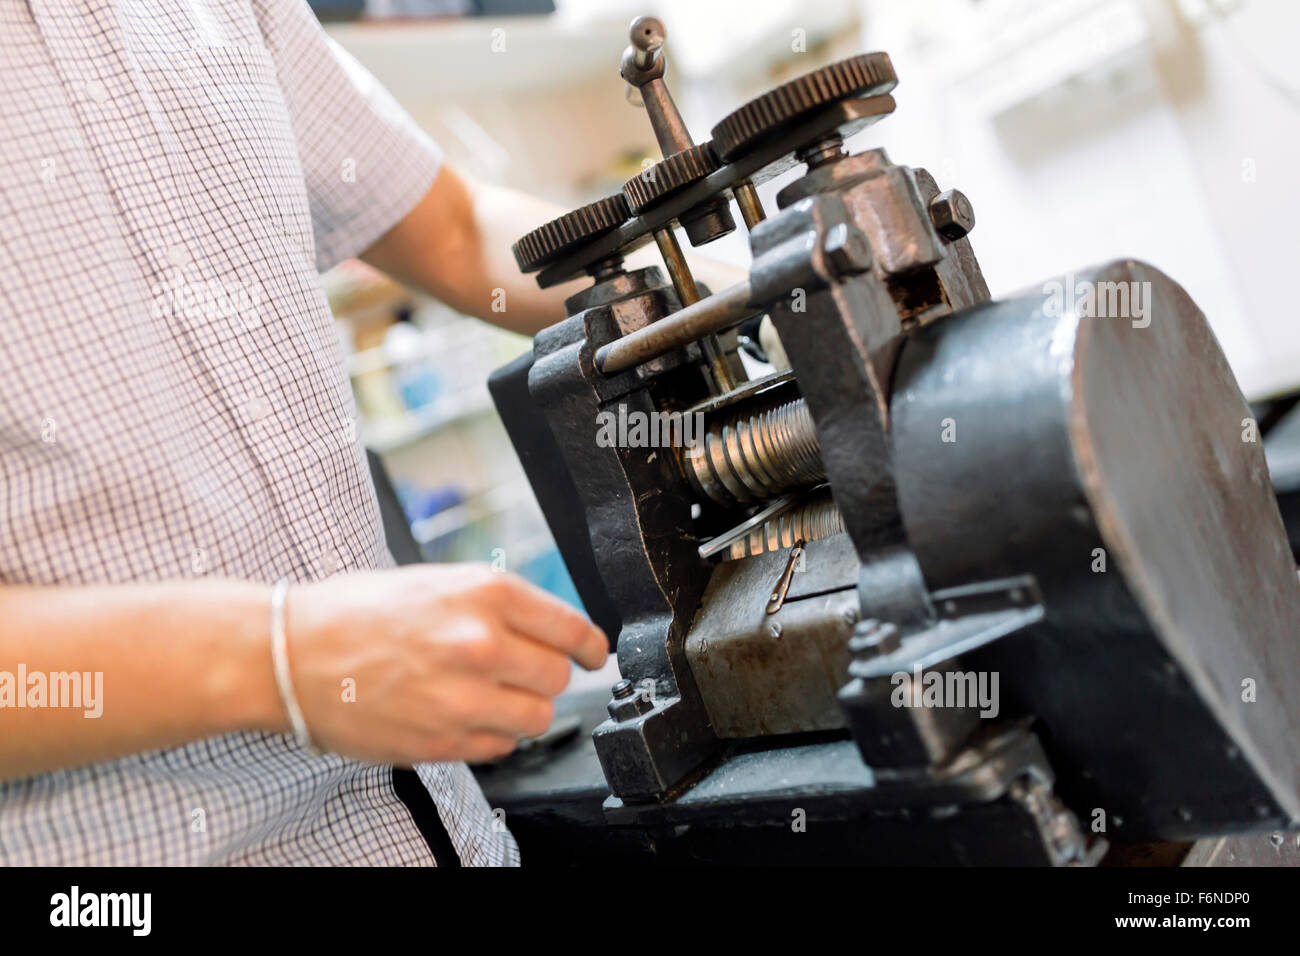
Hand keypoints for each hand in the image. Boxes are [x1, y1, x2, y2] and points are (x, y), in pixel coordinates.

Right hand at [280, 564, 607, 764]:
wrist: (291, 655)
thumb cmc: (356, 613)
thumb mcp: (437, 581)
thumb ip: (496, 604)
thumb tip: (547, 628)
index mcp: (484, 595)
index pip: (571, 628)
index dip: (589, 645)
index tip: (592, 653)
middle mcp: (481, 644)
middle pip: (558, 677)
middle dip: (546, 675)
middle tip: (522, 671)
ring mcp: (463, 698)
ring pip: (536, 717)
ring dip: (522, 710)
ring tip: (490, 696)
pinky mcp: (442, 741)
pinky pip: (499, 748)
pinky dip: (491, 736)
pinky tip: (462, 715)